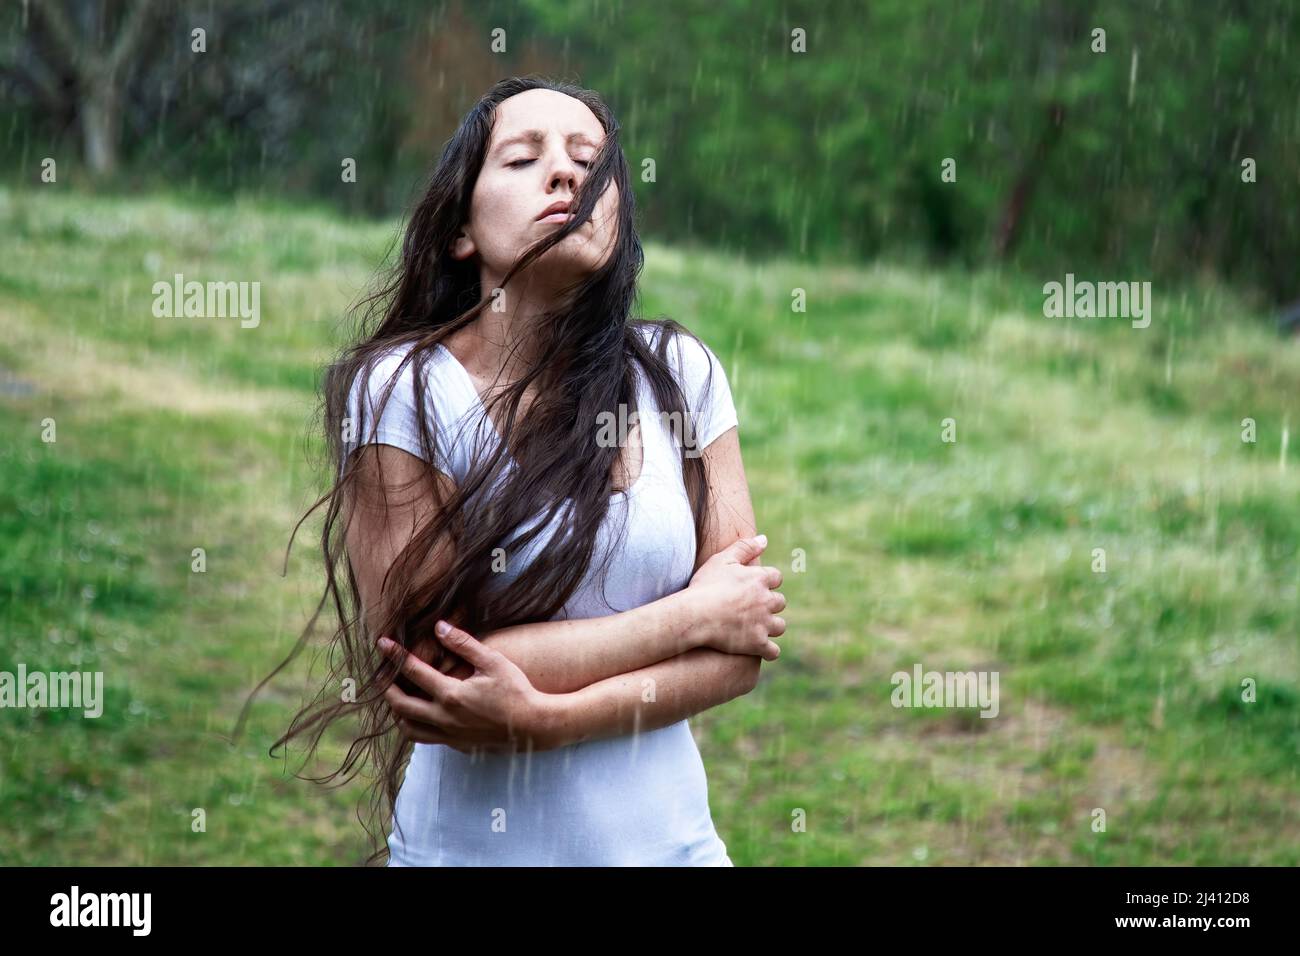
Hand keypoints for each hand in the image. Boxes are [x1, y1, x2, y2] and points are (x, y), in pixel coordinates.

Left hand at [377, 621, 555, 754]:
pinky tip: (422, 715)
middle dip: (386, 688)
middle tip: (379, 675)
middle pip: (402, 705)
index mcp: (451, 695)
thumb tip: (438, 627)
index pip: (414, 672)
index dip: (396, 655)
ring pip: (410, 728)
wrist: (534, 726)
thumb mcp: (492, 661)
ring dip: (399, 713)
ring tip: (396, 698)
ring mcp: (450, 735)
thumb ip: (464, 644)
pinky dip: (416, 726)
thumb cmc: (516, 690)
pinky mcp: (458, 745)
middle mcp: (445, 718)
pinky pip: (427, 738)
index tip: (382, 643)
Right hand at [685, 534, 785, 659]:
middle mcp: (766, 601)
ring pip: (780, 626)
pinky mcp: (757, 643)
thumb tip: (765, 539)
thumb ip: (745, 547)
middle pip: (780, 602)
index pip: (776, 578)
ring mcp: (763, 623)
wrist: (694, 615)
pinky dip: (769, 650)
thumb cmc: (705, 586)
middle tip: (754, 607)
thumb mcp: (722, 560)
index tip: (754, 586)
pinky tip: (760, 648)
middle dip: (770, 604)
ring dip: (771, 626)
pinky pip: (773, 651)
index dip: (766, 582)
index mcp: (760, 579)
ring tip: (757, 627)